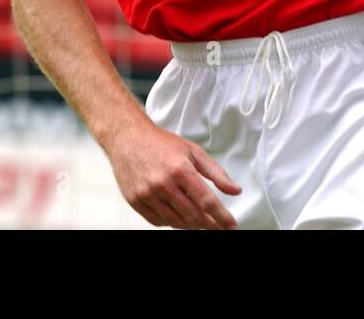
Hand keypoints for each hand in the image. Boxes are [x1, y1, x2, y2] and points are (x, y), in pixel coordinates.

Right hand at [105, 118, 240, 229]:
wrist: (127, 137)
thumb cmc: (161, 142)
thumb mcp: (193, 151)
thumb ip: (216, 172)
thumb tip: (235, 191)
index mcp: (180, 169)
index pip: (206, 201)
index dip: (221, 216)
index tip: (231, 225)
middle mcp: (163, 184)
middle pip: (192, 216)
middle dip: (208, 224)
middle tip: (217, 226)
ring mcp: (147, 194)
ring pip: (176, 222)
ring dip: (191, 225)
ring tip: (200, 221)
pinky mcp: (135, 201)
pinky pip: (158, 221)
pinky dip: (171, 222)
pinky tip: (178, 215)